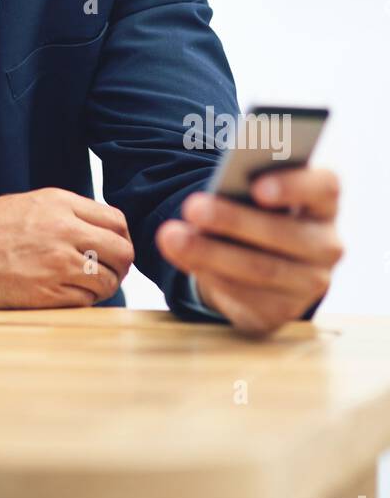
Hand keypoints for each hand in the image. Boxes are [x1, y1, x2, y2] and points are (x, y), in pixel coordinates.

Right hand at [0, 187, 134, 308]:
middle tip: (108, 273)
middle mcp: (62, 229)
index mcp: (58, 202)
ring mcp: (55, 262)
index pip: (116, 221)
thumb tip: (96, 231)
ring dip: (103, 287)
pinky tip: (65, 296)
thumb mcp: (25, 205)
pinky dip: (83, 302)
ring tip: (85, 287)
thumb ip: (63, 213)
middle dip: (120, 265)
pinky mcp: (44, 293)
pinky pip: (85, 301)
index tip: (114, 250)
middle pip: (121, 251)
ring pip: (108, 280)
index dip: (121, 239)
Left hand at [155, 167, 343, 335]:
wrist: (263, 264)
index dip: (293, 186)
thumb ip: (242, 187)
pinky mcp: (284, 311)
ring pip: (261, 269)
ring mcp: (310, 283)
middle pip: (284, 233)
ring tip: (171, 236)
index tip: (257, 187)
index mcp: (323, 202)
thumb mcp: (254, 195)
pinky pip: (247, 297)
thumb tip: (210, 193)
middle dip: (233, 220)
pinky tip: (184, 258)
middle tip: (191, 206)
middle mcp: (326, 244)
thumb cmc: (257, 212)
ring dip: (210, 253)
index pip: (324, 188)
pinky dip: (211, 276)